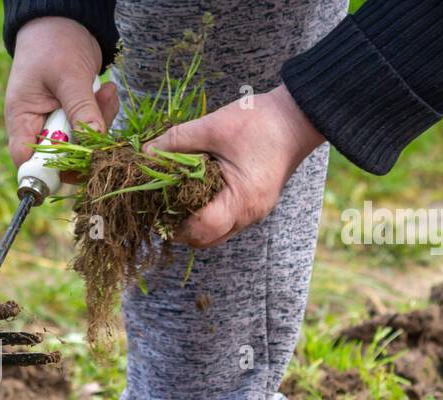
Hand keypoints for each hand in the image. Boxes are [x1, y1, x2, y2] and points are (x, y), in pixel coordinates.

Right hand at [6, 17, 119, 169]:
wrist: (65, 21)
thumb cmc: (54, 42)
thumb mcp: (68, 75)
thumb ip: (80, 108)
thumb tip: (93, 140)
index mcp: (22, 119)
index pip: (27, 161)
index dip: (48, 171)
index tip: (77, 162)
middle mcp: (37, 127)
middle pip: (60, 158)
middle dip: (85, 142)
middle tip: (101, 113)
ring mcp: (57, 123)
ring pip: (81, 145)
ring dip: (100, 124)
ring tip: (106, 93)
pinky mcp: (75, 117)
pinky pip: (92, 130)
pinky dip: (103, 114)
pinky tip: (106, 91)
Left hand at [147, 84, 324, 247]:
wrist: (298, 116)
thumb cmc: (259, 120)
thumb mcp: (213, 127)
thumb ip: (176, 141)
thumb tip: (144, 153)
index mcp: (242, 199)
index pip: (202, 229)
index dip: (175, 223)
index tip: (155, 208)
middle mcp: (250, 214)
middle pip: (207, 240)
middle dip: (181, 228)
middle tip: (158, 207)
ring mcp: (254, 212)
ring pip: (216, 234)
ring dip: (194, 223)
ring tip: (173, 201)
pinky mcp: (254, 205)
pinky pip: (225, 221)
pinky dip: (207, 214)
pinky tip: (192, 195)